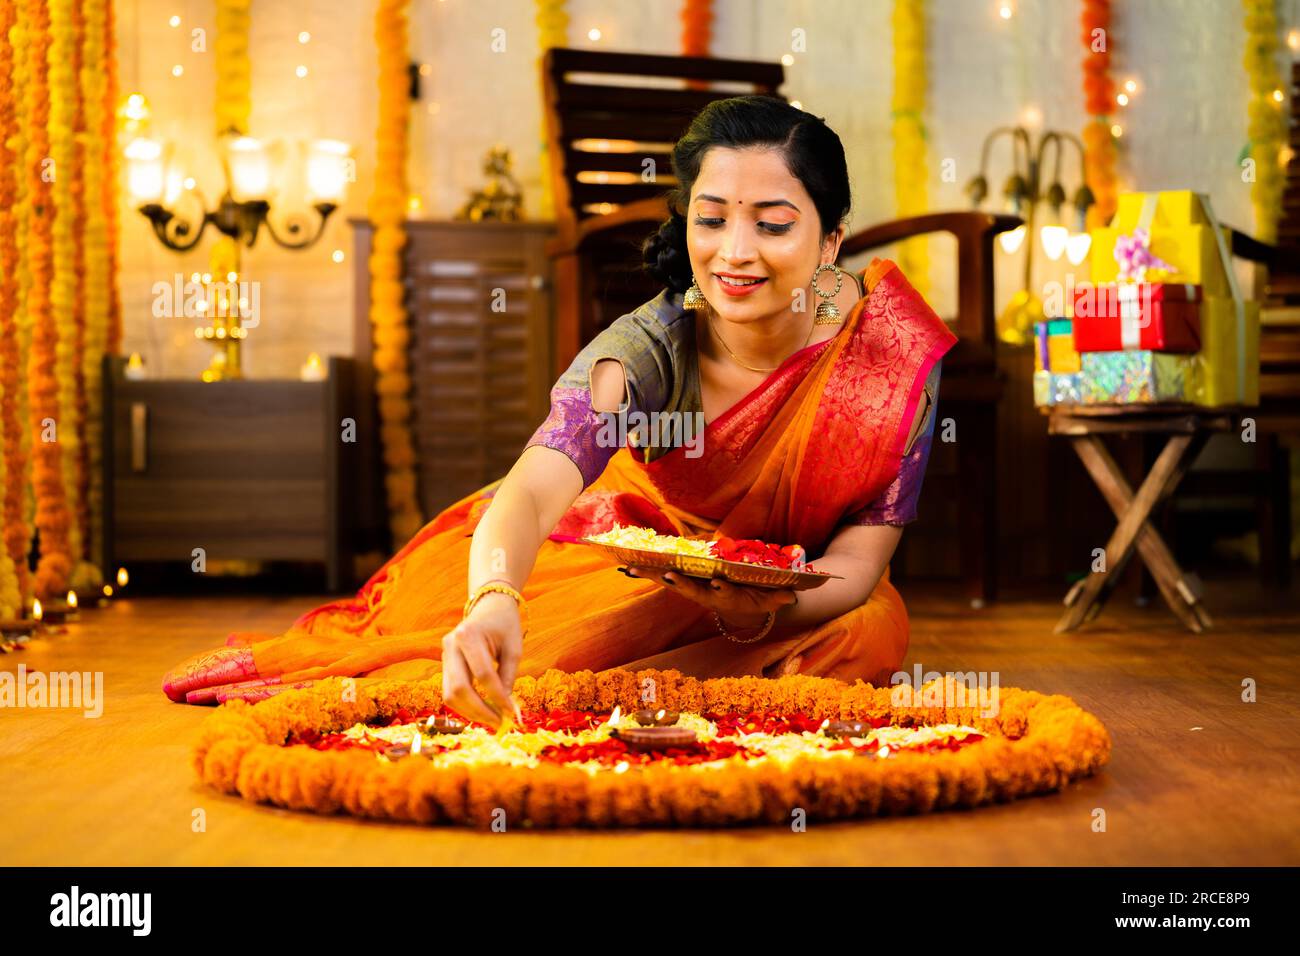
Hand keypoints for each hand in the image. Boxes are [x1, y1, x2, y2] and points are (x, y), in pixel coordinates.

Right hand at [440, 591, 523, 728]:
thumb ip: (508, 678)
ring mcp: (444, 655)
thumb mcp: (514, 648)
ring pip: (450, 695)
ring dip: (471, 712)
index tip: (512, 714)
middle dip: (480, 711)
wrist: (489, 606)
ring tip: (494, 720)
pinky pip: (451, 691)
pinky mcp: (444, 664)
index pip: (482, 674)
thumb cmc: (505, 625)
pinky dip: (466, 705)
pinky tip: (484, 711)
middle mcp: (451, 645)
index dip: (497, 697)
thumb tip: (508, 711)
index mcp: (469, 635)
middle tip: (500, 724)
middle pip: (459, 689)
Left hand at [624, 566, 796, 630]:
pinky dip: (646, 570)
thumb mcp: (770, 600)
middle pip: (690, 589)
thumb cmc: (758, 600)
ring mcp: (692, 588)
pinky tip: (626, 566)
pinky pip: (662, 574)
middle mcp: (705, 594)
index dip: (720, 590)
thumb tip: (792, 596)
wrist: (740, 609)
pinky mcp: (683, 581)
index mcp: (727, 597)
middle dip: (678, 583)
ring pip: (670, 581)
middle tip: (666, 576)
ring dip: (651, 576)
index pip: (723, 594)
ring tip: (631, 569)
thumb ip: (778, 598)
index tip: (717, 584)